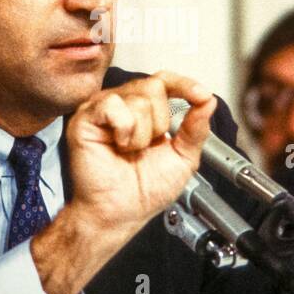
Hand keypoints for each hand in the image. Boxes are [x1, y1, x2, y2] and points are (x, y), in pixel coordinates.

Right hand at [31, 72, 215, 293]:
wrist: (120, 213)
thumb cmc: (143, 191)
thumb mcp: (183, 158)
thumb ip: (196, 129)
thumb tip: (208, 101)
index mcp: (143, 110)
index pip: (164, 80)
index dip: (184, 84)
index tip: (200, 95)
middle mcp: (122, 104)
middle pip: (154, 86)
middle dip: (159, 123)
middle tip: (145, 148)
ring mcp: (102, 109)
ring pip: (138, 99)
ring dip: (142, 135)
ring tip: (129, 152)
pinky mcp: (85, 118)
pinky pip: (115, 106)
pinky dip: (125, 130)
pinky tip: (118, 146)